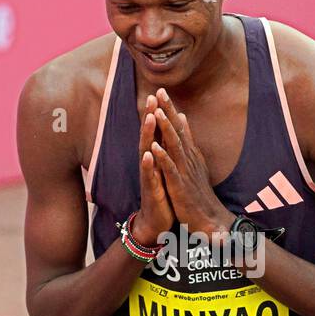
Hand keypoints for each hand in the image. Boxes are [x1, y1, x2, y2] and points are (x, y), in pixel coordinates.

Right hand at [131, 94, 173, 246]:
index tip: (160, 93)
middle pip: (148, 136)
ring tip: (150, 119)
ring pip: (146, 152)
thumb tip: (168, 133)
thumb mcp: (166, 169)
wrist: (156, 222)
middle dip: (150, 117)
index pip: (156, 132)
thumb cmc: (162, 193)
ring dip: (148, 136)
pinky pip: (149, 177)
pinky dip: (148, 165)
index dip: (157, 113)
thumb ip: (165, 150)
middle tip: (151, 98)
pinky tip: (148, 154)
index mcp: (156, 159)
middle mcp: (150, 164)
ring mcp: (149, 177)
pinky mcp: (151, 191)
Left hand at [149, 88, 233, 238]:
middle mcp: (189, 160)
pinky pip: (170, 171)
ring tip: (158, 112)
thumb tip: (183, 118)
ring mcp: (185, 173)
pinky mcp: (180, 187)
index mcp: (191, 155)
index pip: (180, 128)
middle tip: (160, 90)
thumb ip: (187, 141)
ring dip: (166, 129)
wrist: (210, 220)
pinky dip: (163, 159)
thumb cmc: (199, 194)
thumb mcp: (194, 163)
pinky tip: (154, 147)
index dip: (171, 109)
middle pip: (177, 131)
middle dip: (168, 111)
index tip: (162, 91)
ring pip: (175, 147)